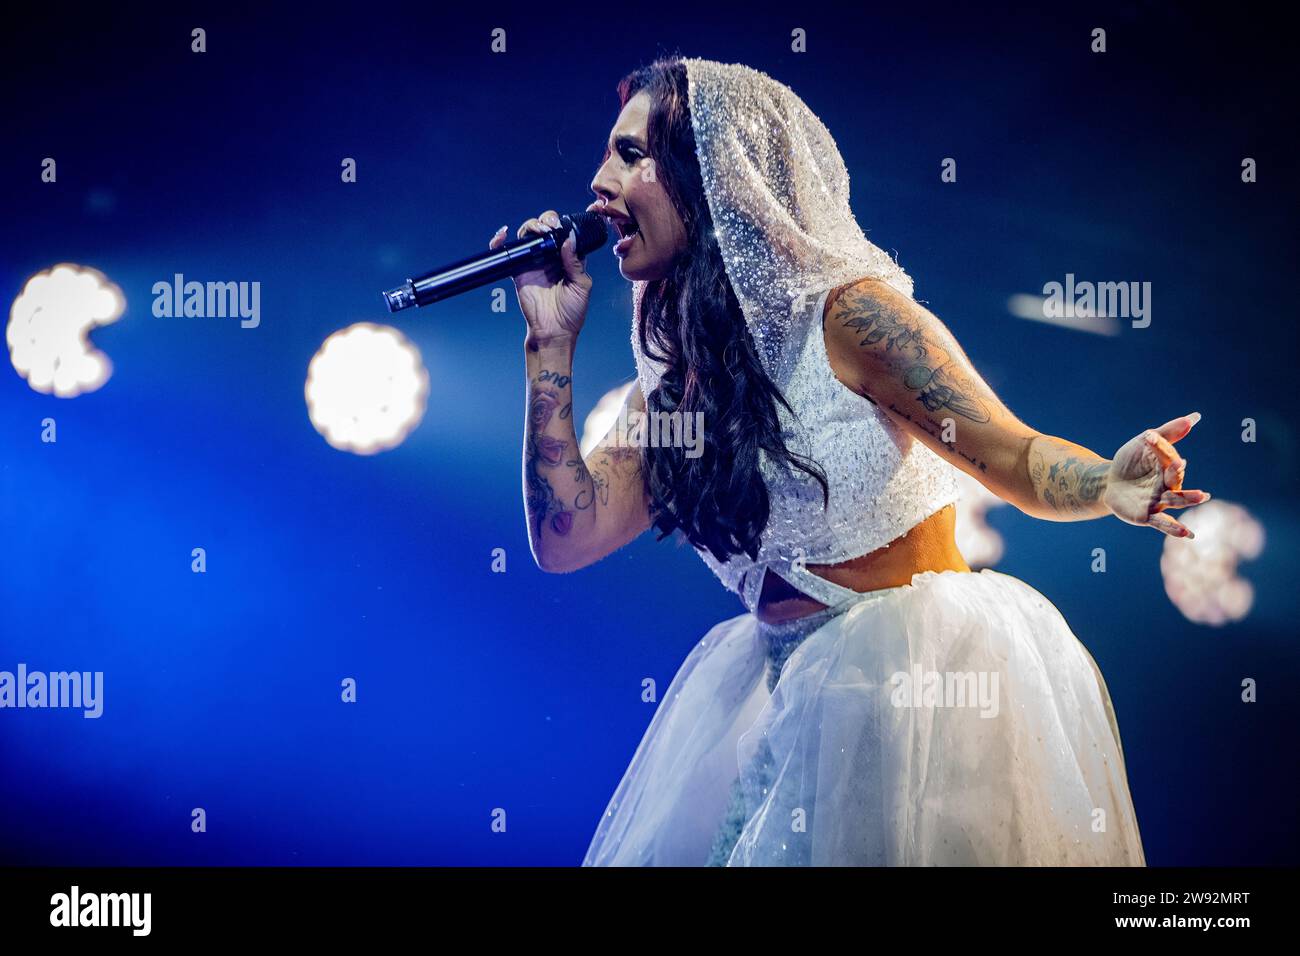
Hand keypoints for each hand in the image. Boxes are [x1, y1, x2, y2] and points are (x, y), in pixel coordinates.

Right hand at [490, 209, 592, 345]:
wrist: (554, 330)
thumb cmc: (572, 312)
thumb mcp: (581, 285)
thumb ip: (575, 262)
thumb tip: (569, 240)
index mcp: (568, 258)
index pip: (564, 233)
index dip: (563, 225)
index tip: (563, 226)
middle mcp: (550, 257)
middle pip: (545, 228)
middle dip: (547, 220)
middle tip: (551, 226)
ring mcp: (533, 262)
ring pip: (528, 235)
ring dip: (531, 226)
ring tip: (539, 230)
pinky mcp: (518, 270)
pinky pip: (508, 253)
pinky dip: (500, 242)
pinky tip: (503, 235)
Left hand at [1103, 412, 1211, 537]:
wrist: (1106, 482)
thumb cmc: (1130, 462)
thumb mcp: (1144, 443)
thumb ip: (1168, 433)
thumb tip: (1196, 417)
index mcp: (1168, 467)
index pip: (1168, 457)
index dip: (1158, 447)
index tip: (1148, 436)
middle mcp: (1167, 486)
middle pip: (1175, 478)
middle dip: (1176, 471)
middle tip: (1179, 464)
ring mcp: (1158, 501)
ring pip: (1176, 500)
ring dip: (1188, 498)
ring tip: (1203, 496)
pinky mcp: (1147, 516)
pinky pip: (1162, 523)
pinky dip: (1174, 528)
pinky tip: (1187, 534)